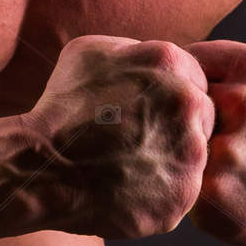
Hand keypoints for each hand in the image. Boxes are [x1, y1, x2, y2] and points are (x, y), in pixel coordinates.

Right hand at [22, 35, 214, 239]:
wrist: (42, 166)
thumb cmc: (62, 107)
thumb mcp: (91, 52)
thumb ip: (133, 50)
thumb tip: (148, 57)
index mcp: (171, 63)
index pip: (195, 79)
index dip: (170, 98)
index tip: (146, 113)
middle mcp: (190, 104)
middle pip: (202, 117)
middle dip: (176, 129)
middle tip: (138, 141)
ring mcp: (190, 153)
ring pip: (194, 158)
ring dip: (170, 162)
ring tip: (131, 166)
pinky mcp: (181, 195)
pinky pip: (180, 194)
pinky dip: (158, 195)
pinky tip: (129, 190)